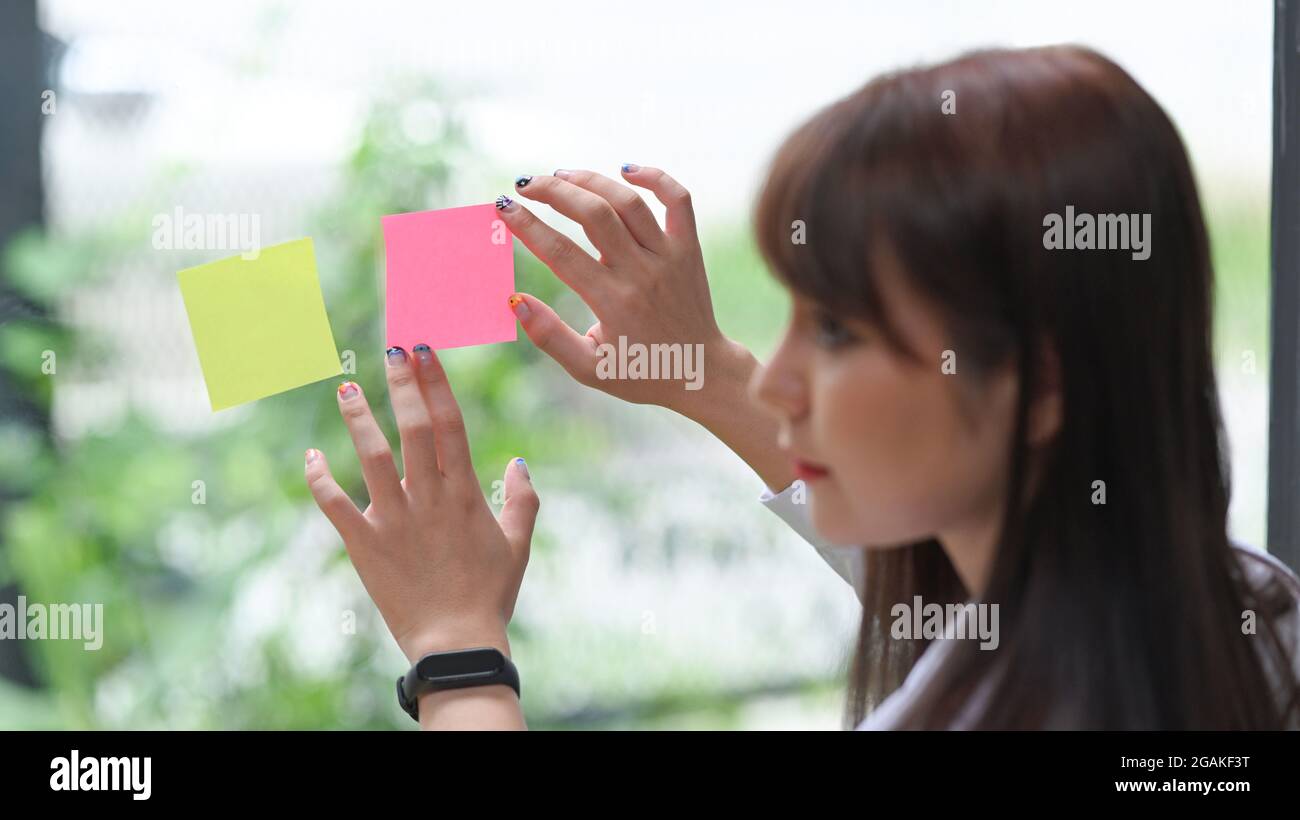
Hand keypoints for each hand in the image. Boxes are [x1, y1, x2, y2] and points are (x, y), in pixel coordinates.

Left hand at [303, 346, 537, 666]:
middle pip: (413, 428)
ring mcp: (394, 519)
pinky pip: (336, 504)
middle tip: (391, 349)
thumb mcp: (518, 545)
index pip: (450, 424)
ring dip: (357, 418)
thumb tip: (520, 462)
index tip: (426, 351)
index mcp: (465, 493)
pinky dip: (319, 478)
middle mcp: (429, 498)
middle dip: (402, 383)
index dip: (436, 384)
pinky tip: (310, 455)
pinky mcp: (365, 544)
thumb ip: (523, 500)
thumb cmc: (490, 594)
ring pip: (371, 456)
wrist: (455, 642)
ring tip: (345, 387)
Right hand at [496, 166, 748, 417]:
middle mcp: (642, 273)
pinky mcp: (690, 249)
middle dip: (553, 192)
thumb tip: (513, 301)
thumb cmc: (640, 373)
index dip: (527, 225)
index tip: (503, 208)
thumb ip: (549, 336)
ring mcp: (669, 257)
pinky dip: (656, 177)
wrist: (701, 373)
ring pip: (629, 202)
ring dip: (591, 180)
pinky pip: (678, 200)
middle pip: (595, 214)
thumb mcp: (589, 369)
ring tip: (560, 176)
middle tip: (524, 184)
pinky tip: (626, 170)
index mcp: (613, 302)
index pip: (561, 252)